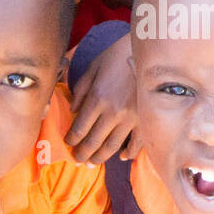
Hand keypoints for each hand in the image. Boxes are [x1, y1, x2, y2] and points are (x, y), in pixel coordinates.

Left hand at [66, 32, 139, 164]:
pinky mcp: (146, 119)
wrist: (146, 51)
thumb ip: (80, 90)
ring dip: (101, 157)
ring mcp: (131, 118)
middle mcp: (113, 112)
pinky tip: (122, 157)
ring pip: (113, 146)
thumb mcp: (92, 67)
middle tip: (77, 159)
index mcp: (97, 98)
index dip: (71, 139)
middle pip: (94, 141)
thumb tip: (72, 111)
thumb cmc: (116, 56)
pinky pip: (137, 143)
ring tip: (92, 162)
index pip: (79, 127)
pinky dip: (129, 152)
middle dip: (83, 153)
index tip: (67, 144)